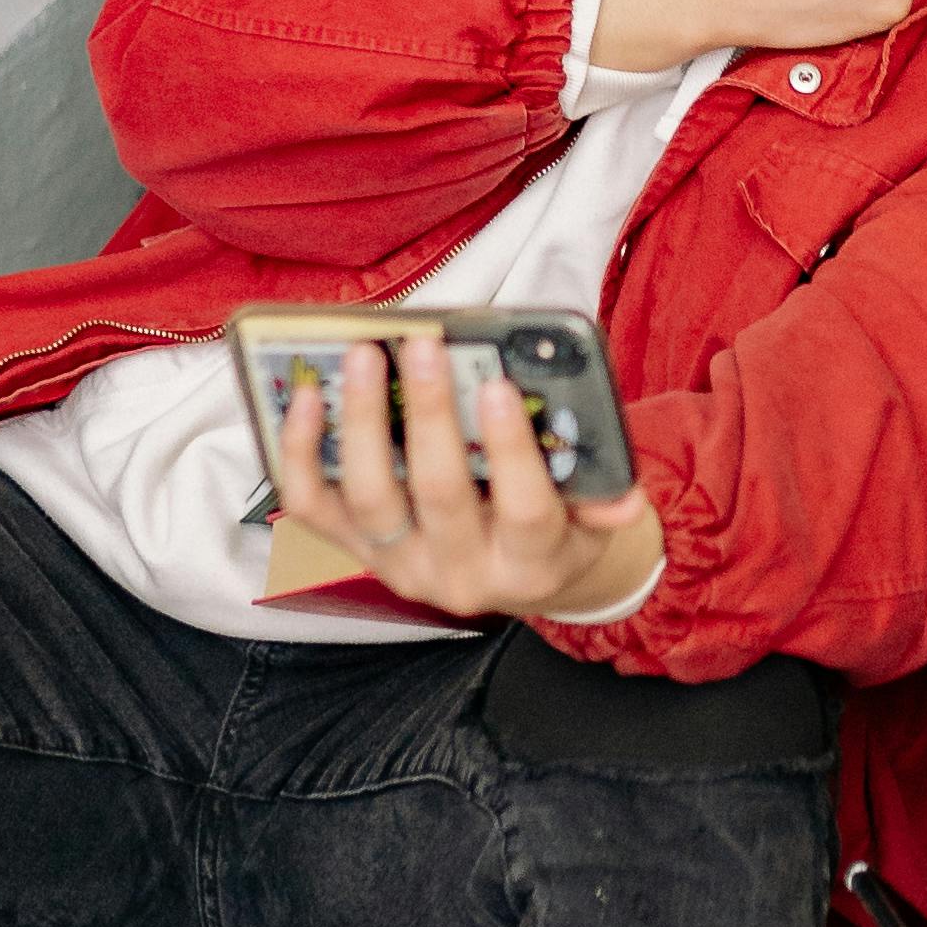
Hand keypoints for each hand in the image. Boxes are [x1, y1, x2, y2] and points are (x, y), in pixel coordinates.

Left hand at [266, 333, 659, 627]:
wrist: (515, 580)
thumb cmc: (556, 527)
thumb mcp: (591, 517)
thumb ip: (603, 499)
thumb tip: (627, 495)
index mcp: (532, 565)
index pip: (526, 512)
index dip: (511, 452)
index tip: (500, 388)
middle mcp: (461, 575)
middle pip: (439, 495)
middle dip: (429, 414)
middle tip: (421, 346)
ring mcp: (401, 566)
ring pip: (369, 498)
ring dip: (362, 422)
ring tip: (363, 357)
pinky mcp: (356, 552)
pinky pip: (312, 508)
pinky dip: (299, 454)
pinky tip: (306, 398)